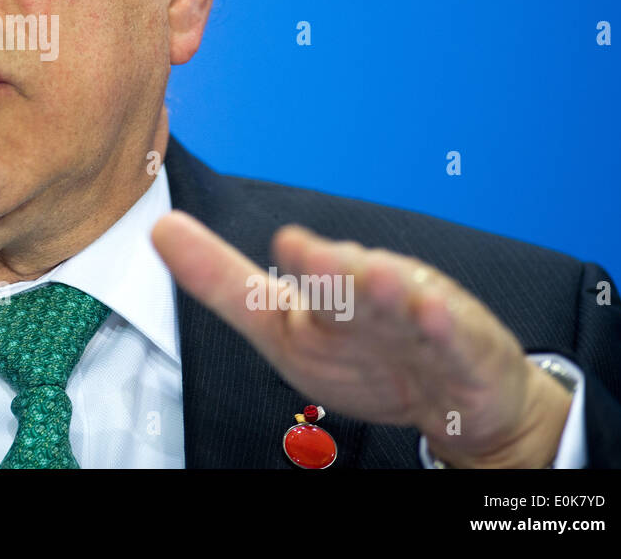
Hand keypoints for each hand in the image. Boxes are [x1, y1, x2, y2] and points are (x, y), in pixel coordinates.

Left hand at [151, 212, 572, 467]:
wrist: (456, 392)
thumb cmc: (364, 353)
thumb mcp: (282, 328)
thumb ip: (225, 284)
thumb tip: (161, 228)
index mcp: (314, 297)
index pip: (263, 283)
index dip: (223, 267)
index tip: (184, 232)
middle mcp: (361, 295)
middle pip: (337, 283)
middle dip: (322, 267)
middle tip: (296, 249)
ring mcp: (413, 318)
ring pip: (394, 302)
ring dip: (382, 287)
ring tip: (370, 275)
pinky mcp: (460, 347)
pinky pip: (450, 338)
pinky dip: (441, 326)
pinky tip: (431, 312)